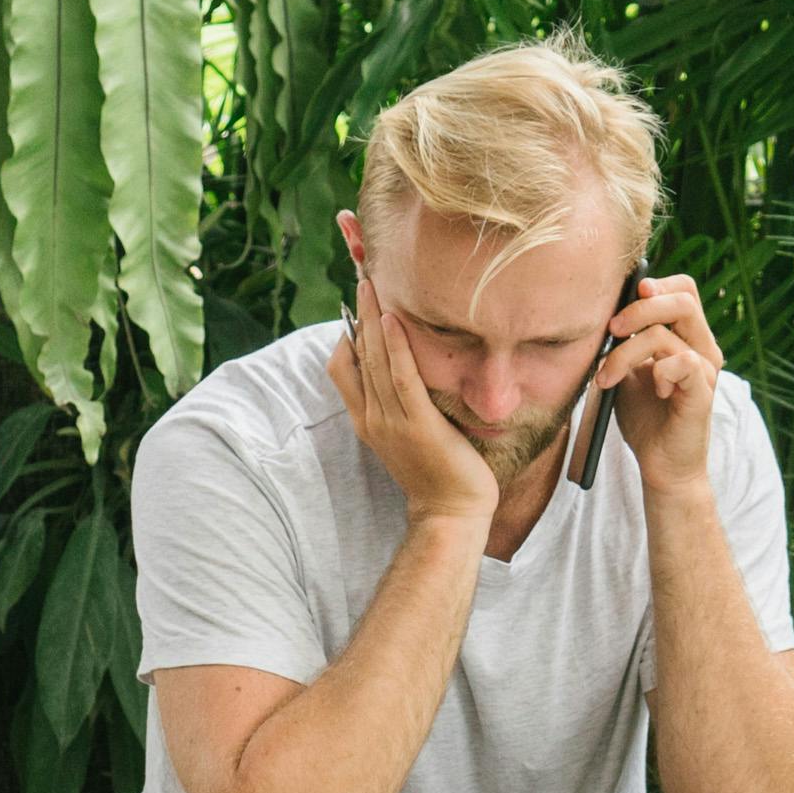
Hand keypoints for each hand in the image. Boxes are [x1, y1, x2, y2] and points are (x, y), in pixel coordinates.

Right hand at [334, 281, 499, 529]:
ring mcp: (393, 422)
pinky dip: (395, 347)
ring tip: (371, 286)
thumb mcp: (408, 436)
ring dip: (371, 320)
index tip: (355, 305)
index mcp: (367, 420)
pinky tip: (393, 321)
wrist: (450, 513)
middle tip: (362, 279)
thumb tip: (405, 375)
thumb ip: (400, 407)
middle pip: (356, 356)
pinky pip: (403, 378)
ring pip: (374, 361)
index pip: (343, 369)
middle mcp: (373, 418)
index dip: (346, 334)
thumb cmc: (436, 473)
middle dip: (357, 316)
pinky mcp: (419, 425)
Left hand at [596, 272, 722, 486]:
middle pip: (681, 300)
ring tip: (607, 378)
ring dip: (626, 353)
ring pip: (666, 334)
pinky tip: (653, 392)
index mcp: (688, 337)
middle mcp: (703, 348)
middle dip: (638, 310)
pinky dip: (657, 374)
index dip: (658, 284)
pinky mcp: (703, 393)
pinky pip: (682, 364)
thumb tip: (604, 312)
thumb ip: (623, 341)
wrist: (661, 465)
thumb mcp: (626, 370)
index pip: (685, 290)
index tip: (628, 296)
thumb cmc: (645, 418)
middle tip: (610, 330)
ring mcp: (706, 370)